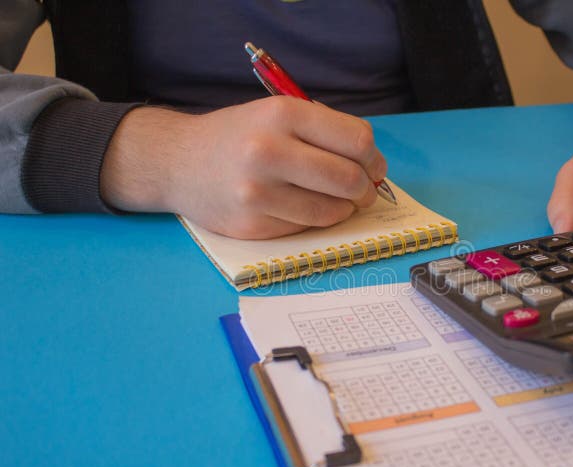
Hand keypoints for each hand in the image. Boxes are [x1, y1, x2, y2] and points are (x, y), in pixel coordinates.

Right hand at [100, 97, 384, 238]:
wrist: (178, 162)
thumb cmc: (238, 136)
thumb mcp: (276, 114)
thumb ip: (324, 132)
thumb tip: (373, 165)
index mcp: (282, 114)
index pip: (356, 140)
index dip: (374, 158)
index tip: (374, 166)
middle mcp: (268, 150)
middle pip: (348, 178)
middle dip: (366, 188)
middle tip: (363, 190)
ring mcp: (258, 191)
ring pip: (332, 210)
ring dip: (344, 208)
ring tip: (337, 200)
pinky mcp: (252, 224)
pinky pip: (306, 227)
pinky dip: (316, 220)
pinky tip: (303, 207)